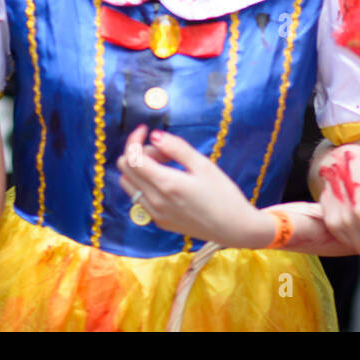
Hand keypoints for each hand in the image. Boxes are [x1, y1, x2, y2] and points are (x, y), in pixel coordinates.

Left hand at [116, 126, 273, 247]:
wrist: (234, 228)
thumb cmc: (224, 194)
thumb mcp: (203, 165)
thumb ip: (176, 148)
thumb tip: (154, 136)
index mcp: (166, 184)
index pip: (132, 157)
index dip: (135, 139)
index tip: (146, 131)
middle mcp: (155, 201)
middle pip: (125, 169)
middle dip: (139, 153)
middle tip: (164, 151)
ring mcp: (155, 214)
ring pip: (128, 184)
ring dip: (140, 170)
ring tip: (165, 166)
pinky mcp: (160, 222)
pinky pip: (139, 198)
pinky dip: (145, 184)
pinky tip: (169, 182)